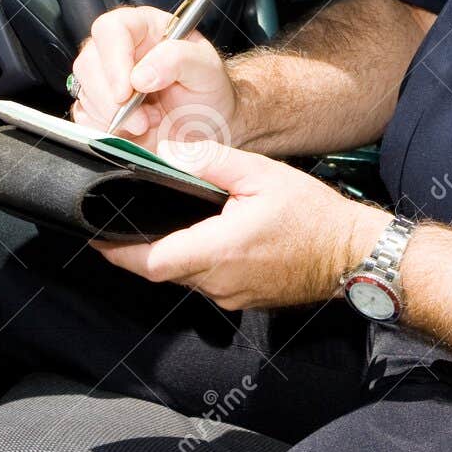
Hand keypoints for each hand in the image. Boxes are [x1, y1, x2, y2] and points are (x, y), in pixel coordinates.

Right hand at [70, 4, 237, 144]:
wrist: (208, 129)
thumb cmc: (208, 92)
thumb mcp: (207, 70)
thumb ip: (178, 60)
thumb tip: (140, 75)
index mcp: (145, 28)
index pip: (113, 28)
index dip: (114, 59)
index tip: (127, 90)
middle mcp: (120, 49)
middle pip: (89, 62)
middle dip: (111, 98)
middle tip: (143, 119)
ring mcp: (105, 79)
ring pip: (84, 92)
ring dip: (112, 116)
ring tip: (148, 123)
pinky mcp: (98, 108)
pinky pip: (84, 117)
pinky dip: (104, 130)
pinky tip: (132, 131)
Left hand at [93, 141, 383, 310]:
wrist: (353, 254)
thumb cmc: (314, 216)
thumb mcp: (262, 174)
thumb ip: (211, 161)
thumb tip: (170, 152)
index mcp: (221, 250)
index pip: (152, 262)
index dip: (119, 251)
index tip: (98, 237)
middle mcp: (221, 282)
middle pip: (162, 270)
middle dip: (139, 249)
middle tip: (121, 225)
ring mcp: (232, 296)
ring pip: (184, 277)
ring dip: (171, 254)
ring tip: (165, 222)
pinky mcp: (243, 299)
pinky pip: (207, 283)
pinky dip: (197, 262)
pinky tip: (205, 237)